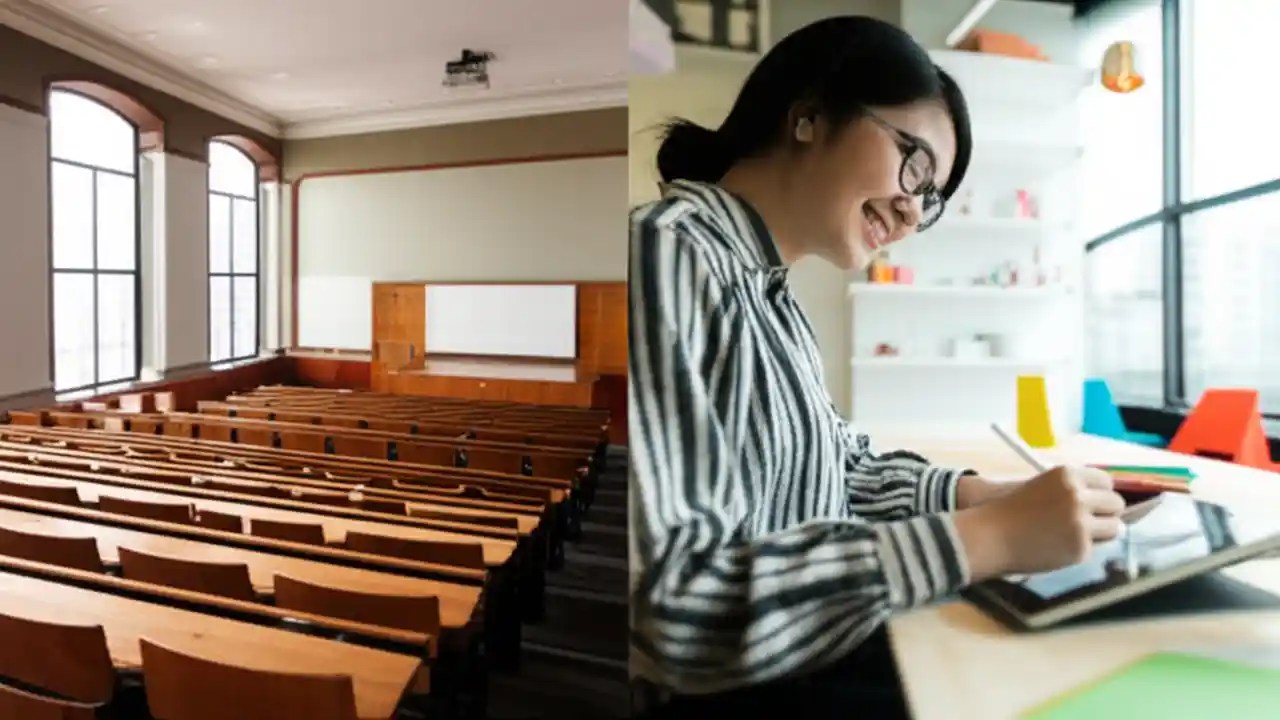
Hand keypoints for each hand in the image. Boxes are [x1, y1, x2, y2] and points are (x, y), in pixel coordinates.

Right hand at [954, 466, 1124, 580]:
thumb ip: (1072, 490)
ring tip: (1077, 535)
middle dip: (1106, 513)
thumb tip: (1107, 500)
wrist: (990, 536)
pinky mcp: (1080, 548)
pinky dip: (1081, 549)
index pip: (1106, 481)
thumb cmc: (1011, 512)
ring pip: (1114, 528)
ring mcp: (1080, 523)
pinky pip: (1095, 548)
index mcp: (1067, 475)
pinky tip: (1060, 547)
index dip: (1100, 493)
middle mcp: (1077, 496)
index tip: (1094, 501)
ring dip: (1101, 532)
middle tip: (1090, 521)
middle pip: (1115, 503)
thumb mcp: (1043, 487)